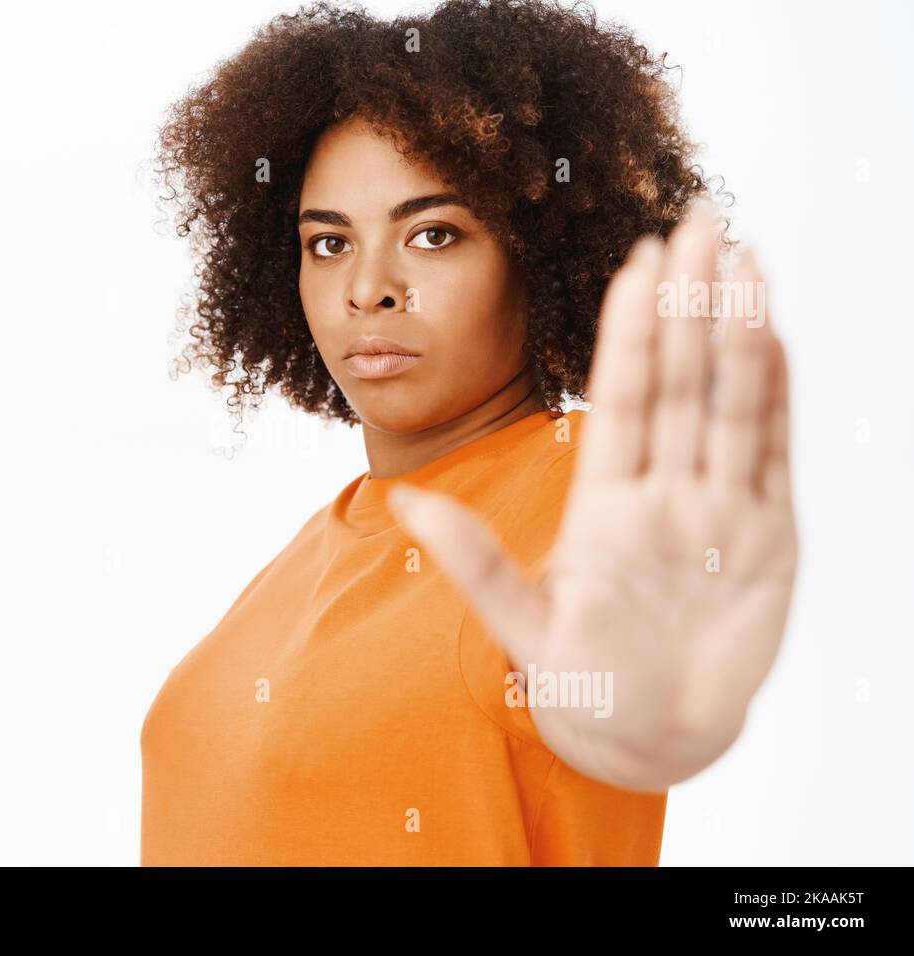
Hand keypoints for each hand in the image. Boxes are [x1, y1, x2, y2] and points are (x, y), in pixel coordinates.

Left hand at [387, 199, 797, 791]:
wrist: (644, 736)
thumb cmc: (579, 683)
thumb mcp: (524, 626)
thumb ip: (476, 565)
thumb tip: (407, 503)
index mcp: (602, 501)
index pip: (621, 395)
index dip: (630, 329)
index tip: (635, 261)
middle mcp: (661, 489)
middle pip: (679, 378)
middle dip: (690, 300)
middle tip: (699, 216)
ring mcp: (716, 509)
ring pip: (730, 403)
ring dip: (740, 334)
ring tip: (744, 259)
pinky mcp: (766, 538)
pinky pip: (770, 455)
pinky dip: (776, 396)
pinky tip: (774, 336)